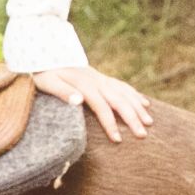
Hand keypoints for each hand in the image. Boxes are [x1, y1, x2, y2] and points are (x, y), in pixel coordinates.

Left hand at [31, 64, 153, 142]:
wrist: (47, 54)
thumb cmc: (45, 73)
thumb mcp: (48, 83)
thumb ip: (63, 92)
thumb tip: (78, 100)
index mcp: (85, 85)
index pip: (102, 107)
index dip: (111, 123)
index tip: (118, 139)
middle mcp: (97, 81)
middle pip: (119, 100)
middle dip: (133, 118)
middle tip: (143, 135)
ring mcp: (101, 78)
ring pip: (125, 93)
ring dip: (138, 107)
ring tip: (149, 122)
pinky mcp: (101, 78)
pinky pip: (123, 86)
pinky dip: (135, 95)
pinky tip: (144, 103)